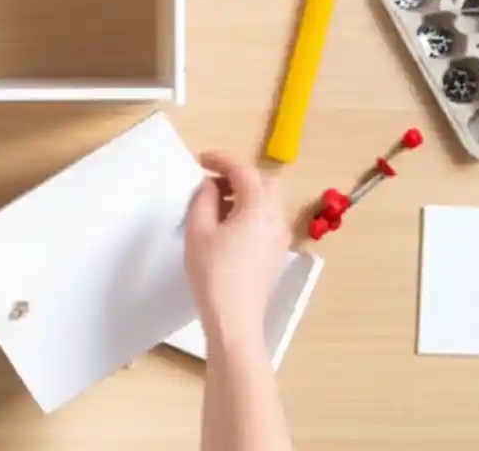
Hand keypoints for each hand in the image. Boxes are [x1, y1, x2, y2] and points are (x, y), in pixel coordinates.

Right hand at [184, 151, 288, 351]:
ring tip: (216, 203)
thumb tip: (210, 187)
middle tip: (211, 180)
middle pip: (264, 181)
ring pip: (268, 200)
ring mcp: (280, 236)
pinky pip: (267, 218)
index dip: (222, 159)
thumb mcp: (199, 231)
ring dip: (245, 193)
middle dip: (238, 174)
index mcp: (258, 208)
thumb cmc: (213, 275)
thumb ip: (204, 200)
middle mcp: (276, 218)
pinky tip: (228, 224)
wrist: (234, 319)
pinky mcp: (276, 252)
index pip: (244, 170)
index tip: (201, 159)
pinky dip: (250, 210)